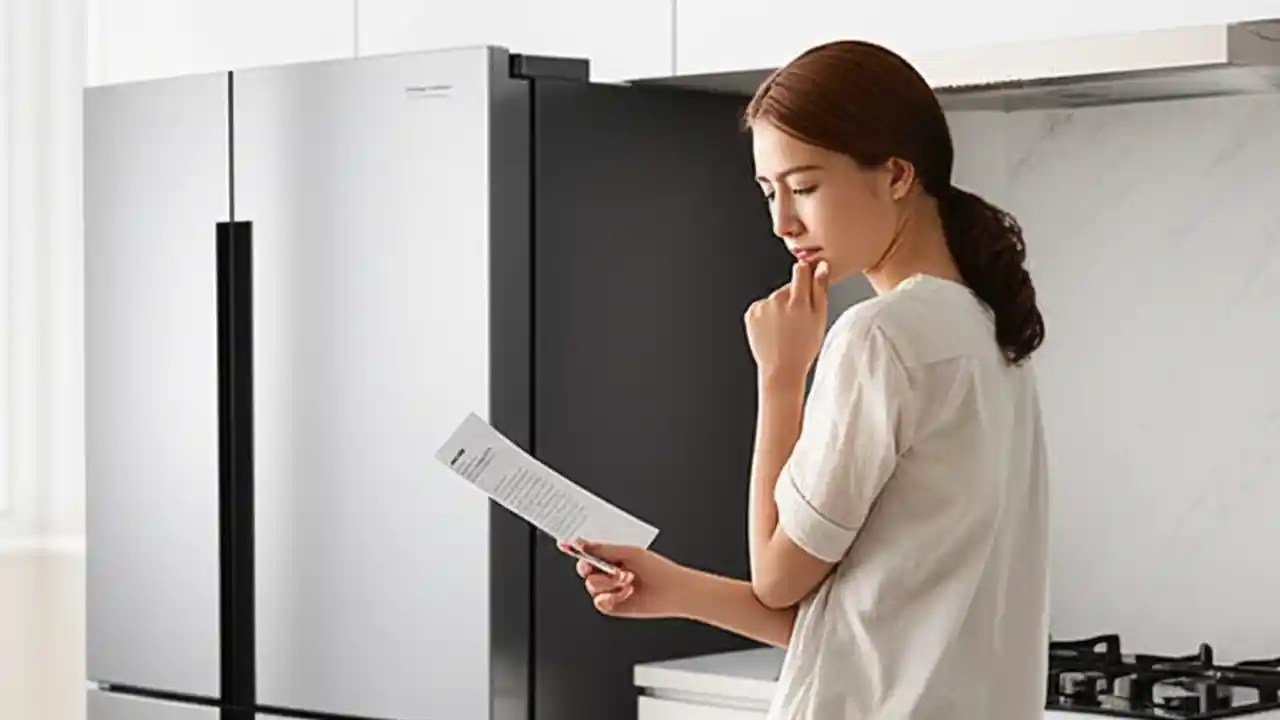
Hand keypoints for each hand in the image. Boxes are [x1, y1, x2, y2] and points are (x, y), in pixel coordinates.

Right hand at [557, 540, 691, 618]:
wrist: (673, 591)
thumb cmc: (657, 569)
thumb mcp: (629, 553)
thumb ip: (603, 549)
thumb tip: (581, 543)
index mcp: (611, 556)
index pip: (587, 551)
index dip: (575, 548)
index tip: (564, 544)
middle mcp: (607, 572)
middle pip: (583, 569)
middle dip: (591, 567)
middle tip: (603, 566)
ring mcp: (609, 589)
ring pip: (591, 585)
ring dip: (608, 582)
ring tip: (628, 580)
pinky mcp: (612, 606)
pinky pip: (599, 602)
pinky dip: (612, 598)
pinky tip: (626, 593)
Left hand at [745, 260, 829, 384]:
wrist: (781, 369)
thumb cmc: (803, 348)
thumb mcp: (820, 319)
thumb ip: (820, 289)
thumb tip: (821, 266)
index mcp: (799, 301)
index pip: (801, 271)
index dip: (806, 274)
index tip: (808, 281)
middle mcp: (778, 300)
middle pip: (787, 288)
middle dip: (793, 298)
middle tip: (797, 320)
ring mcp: (762, 307)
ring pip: (774, 299)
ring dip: (779, 308)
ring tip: (785, 329)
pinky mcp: (751, 313)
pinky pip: (762, 307)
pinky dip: (766, 315)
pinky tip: (773, 330)